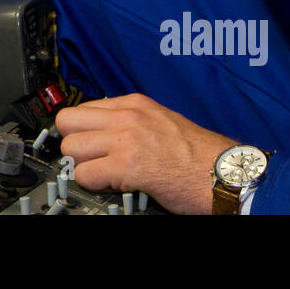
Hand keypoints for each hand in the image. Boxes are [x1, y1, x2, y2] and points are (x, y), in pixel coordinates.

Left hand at [54, 94, 236, 213]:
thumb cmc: (198, 154)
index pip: (81, 108)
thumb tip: (104, 130)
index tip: (87, 144)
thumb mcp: (161, 120)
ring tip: (103, 173)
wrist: (222, 172)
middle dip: (74, 144)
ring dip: (82, 165)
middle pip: (67, 122)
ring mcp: (125, 139)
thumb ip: (131, 120)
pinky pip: (85, 173)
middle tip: (90, 159)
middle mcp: (126, 116)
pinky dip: (93, 183)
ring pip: (71, 147)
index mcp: (134, 103)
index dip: (81, 130)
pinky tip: (113, 185)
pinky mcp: (127, 165)